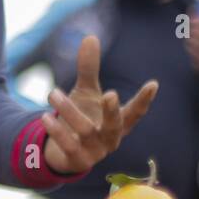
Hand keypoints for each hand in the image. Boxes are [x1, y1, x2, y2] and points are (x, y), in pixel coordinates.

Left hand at [42, 35, 158, 173]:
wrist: (63, 152)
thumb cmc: (82, 118)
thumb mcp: (86, 93)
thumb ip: (89, 68)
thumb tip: (90, 36)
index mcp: (118, 122)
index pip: (135, 112)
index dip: (144, 99)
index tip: (153, 84)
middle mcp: (110, 138)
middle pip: (115, 125)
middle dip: (113, 110)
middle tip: (111, 94)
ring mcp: (95, 152)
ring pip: (84, 130)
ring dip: (68, 110)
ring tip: (52, 92)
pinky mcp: (77, 161)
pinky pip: (68, 145)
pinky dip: (57, 131)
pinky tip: (45, 116)